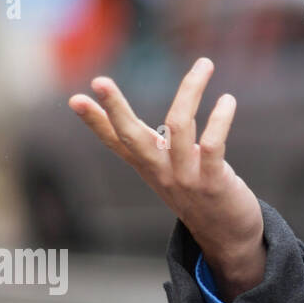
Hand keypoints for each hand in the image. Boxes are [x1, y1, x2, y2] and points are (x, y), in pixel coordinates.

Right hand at [67, 57, 265, 300]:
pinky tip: (227, 100)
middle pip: (131, 136)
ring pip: (179, 126)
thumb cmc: (202, 195)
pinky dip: (220, 119)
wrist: (228, 238)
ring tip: (204, 64)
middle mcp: (161, 171)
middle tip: (101, 81)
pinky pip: (213, 144)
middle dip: (116, 108)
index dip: (95, 121)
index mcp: (149, 166)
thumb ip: (158, 148)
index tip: (74, 99)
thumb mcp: (172, 171)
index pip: (115, 142)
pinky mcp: (213, 182)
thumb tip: (148, 121)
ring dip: (190, 91)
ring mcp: (186, 177)